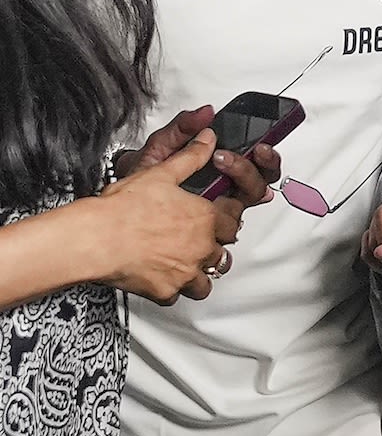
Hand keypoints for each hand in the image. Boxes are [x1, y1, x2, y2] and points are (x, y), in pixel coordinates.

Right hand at [92, 133, 242, 302]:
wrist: (96, 239)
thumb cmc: (123, 208)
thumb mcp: (160, 173)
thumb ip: (190, 158)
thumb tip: (207, 140)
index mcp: (204, 217)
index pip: (233, 221)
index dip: (223, 218)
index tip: (214, 219)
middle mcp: (201, 247)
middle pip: (221, 252)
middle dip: (210, 246)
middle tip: (193, 240)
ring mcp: (186, 272)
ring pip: (207, 279)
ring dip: (197, 273)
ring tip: (181, 263)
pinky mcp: (168, 291)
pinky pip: (178, 295)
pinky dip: (172, 288)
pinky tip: (161, 276)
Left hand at [116, 105, 281, 213]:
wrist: (119, 207)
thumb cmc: (138, 181)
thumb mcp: (159, 147)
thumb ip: (182, 127)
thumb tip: (206, 112)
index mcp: (218, 168)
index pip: (255, 162)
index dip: (265, 155)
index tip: (259, 145)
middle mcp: (224, 189)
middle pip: (260, 180)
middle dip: (256, 166)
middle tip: (233, 156)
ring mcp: (219, 208)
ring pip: (251, 198)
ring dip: (246, 178)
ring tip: (223, 164)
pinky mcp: (211, 228)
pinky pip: (233, 224)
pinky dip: (233, 211)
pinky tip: (223, 201)